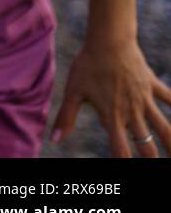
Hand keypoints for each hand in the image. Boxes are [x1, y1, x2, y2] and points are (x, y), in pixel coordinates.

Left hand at [52, 34, 170, 156]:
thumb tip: (53, 140)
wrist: (108, 41)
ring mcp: (144, 100)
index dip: (124, 163)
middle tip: (156, 166)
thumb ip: (65, 117)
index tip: (130, 171)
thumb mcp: (73, 92)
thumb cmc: (87, 65)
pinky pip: (169, 99)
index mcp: (112, 116)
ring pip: (165, 127)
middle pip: (146, 144)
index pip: (120, 148)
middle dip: (152, 158)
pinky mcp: (152, 85)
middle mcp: (131, 112)